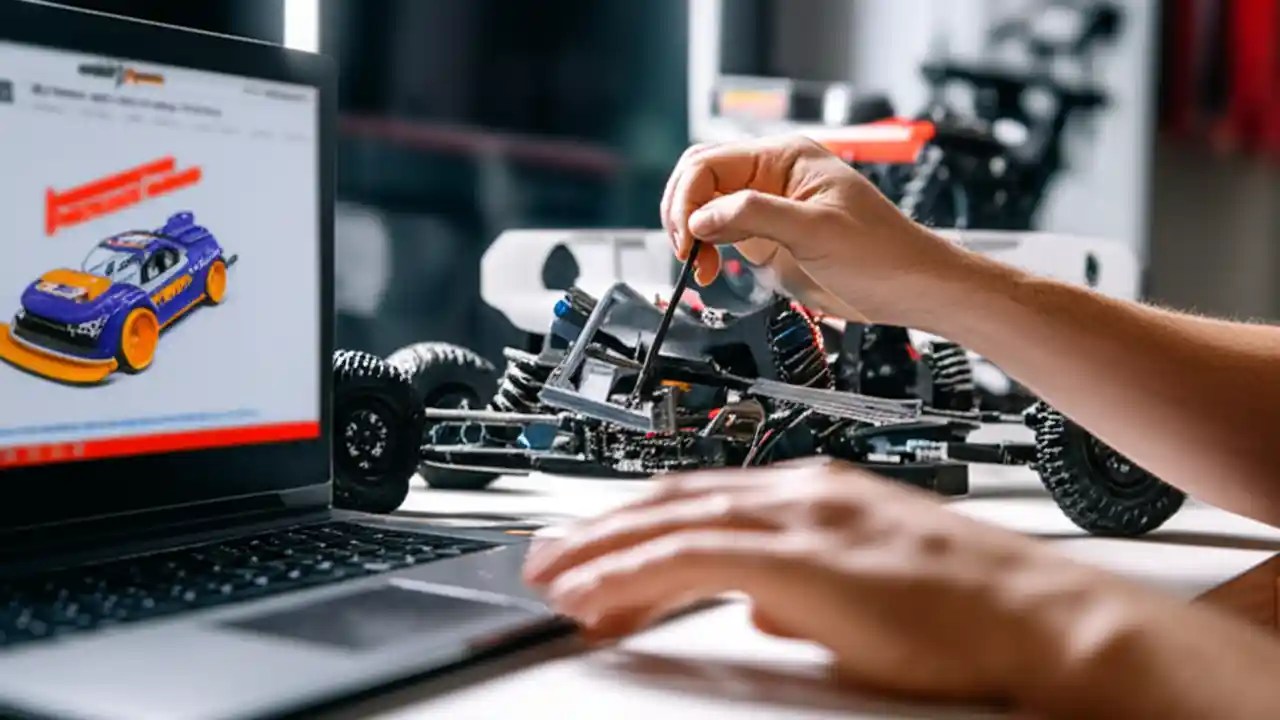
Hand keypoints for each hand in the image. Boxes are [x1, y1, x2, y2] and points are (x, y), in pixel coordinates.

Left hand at [523, 458, 1136, 704]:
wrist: (1040, 617)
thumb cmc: (971, 608)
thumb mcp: (871, 587)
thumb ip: (808, 589)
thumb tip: (766, 604)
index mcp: (817, 493)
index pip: (706, 496)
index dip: (642, 518)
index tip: (599, 543)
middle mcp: (801, 492)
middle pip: (674, 498)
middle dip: (604, 526)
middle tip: (549, 552)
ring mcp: (800, 518)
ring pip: (670, 522)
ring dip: (603, 549)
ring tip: (554, 575)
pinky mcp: (800, 558)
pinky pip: (690, 559)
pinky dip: (632, 573)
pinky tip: (597, 592)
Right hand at [660, 135, 971, 327]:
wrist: (909, 290)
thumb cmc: (882, 254)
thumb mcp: (816, 230)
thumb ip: (754, 216)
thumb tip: (701, 217)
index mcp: (785, 158)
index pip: (711, 163)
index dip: (689, 198)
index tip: (687, 236)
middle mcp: (772, 177)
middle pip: (701, 180)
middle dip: (683, 213)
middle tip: (684, 250)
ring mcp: (769, 208)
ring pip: (706, 208)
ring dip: (691, 234)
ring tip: (699, 265)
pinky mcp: (769, 239)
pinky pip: (722, 234)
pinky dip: (706, 250)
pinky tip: (711, 269)